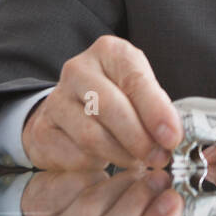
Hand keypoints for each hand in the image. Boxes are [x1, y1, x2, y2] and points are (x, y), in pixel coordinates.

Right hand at [22, 35, 181, 170]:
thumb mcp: (141, 91)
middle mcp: (78, 69)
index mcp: (109, 52)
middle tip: (158, 158)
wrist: (71, 110)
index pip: (135, 80)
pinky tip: (107, 161)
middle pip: (111, 108)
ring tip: (138, 162)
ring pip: (91, 135)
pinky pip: (74, 154)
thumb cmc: (117, 98)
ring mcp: (56, 99)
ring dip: (121, 155)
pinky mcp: (43, 131)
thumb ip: (157, 108)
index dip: (156, 112)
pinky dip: (96, 164)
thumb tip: (171, 136)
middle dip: (140, 138)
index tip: (172, 137)